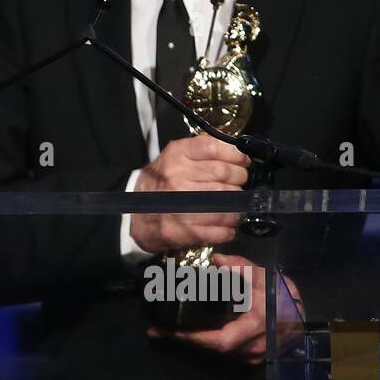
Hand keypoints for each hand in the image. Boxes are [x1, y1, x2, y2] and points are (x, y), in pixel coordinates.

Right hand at [130, 135, 249, 254]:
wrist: (137, 215)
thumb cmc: (162, 184)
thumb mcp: (175, 157)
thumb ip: (202, 152)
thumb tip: (238, 153)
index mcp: (177, 155)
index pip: (214, 148)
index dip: (236, 155)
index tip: (243, 162)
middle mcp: (177, 178)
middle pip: (225, 174)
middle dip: (239, 180)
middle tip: (238, 185)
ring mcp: (181, 206)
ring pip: (228, 204)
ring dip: (237, 206)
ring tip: (234, 207)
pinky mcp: (185, 231)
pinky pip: (221, 230)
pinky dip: (229, 228)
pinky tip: (226, 225)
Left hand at [146, 253, 304, 364]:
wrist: (302, 316)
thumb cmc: (284, 295)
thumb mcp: (265, 276)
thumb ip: (241, 268)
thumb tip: (217, 260)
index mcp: (256, 326)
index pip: (219, 339)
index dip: (193, 337)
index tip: (168, 330)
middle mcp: (252, 347)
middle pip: (211, 348)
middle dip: (183, 339)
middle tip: (156, 331)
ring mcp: (252, 356)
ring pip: (216, 350)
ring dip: (193, 341)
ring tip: (167, 331)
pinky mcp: (249, 358)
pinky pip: (223, 350)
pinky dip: (206, 341)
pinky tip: (191, 333)